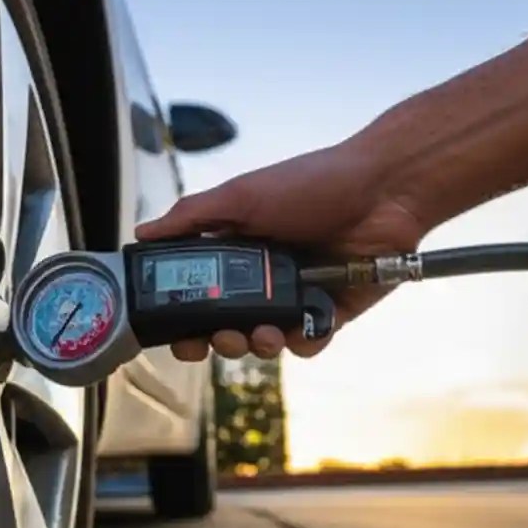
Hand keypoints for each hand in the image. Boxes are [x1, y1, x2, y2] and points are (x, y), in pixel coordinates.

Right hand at [136, 141, 428, 361]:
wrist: (384, 190)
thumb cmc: (314, 183)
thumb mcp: (243, 194)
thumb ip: (192, 216)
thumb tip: (142, 233)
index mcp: (236, 250)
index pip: (197, 292)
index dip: (182, 316)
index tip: (175, 331)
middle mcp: (262, 276)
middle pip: (225, 326)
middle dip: (217, 339)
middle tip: (219, 337)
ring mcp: (295, 296)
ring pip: (263, 341)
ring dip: (256, 345)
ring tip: (263, 333)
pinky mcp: (330, 312)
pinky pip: (308, 344)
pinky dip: (303, 341)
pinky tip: (302, 329)